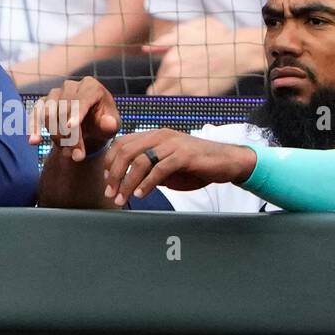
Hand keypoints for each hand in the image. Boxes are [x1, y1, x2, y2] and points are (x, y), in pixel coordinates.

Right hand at [27, 76, 119, 161]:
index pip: (82, 99)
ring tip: (68, 152)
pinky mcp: (44, 103)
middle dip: (70, 135)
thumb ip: (111, 125)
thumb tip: (108, 123)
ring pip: (49, 113)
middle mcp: (71, 86)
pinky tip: (33, 141)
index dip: (76, 113)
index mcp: (91, 87)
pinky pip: (36, 114)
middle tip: (77, 156)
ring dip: (57, 136)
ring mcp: (55, 93)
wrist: (91, 126)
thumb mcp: (112, 126)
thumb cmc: (103, 124)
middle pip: (64, 109)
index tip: (70, 127)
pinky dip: (34, 128)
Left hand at [102, 127, 255, 205]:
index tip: (107, 181)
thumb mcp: (167, 167)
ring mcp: (172, 144)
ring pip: (140, 161)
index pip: (122, 144)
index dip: (110, 162)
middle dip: (114, 175)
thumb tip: (128, 182)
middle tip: (110, 194)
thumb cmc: (197, 165)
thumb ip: (149, 169)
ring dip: (127, 182)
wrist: (227, 161)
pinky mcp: (184, 155)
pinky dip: (147, 183)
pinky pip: (159, 169)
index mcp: (154, 136)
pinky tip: (141, 194)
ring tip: (123, 198)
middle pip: (126, 152)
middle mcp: (161, 136)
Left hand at [145, 17, 257, 95]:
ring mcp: (186, 86)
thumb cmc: (215, 37)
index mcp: (169, 59)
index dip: (161, 83)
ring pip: (168, 101)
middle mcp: (174, 74)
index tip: (166, 85)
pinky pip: (184, 104)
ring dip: (171, 99)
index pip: (156, 80)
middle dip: (163, 93)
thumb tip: (146, 48)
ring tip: (183, 97)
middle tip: (174, 92)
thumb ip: (165, 40)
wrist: (238, 51)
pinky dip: (185, 102)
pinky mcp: (199, 96)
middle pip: (158, 93)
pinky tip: (194, 97)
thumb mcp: (188, 30)